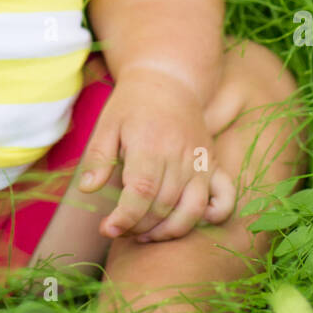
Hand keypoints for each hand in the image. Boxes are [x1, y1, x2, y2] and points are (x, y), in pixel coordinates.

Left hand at [76, 68, 236, 242]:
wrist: (168, 79)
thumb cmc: (132, 105)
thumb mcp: (107, 124)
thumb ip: (97, 158)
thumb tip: (87, 190)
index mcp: (150, 144)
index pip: (142, 192)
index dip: (125, 218)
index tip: (108, 229)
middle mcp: (180, 155)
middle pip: (163, 206)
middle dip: (139, 227)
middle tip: (119, 229)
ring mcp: (201, 162)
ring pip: (192, 210)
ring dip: (168, 231)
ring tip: (145, 233)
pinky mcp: (213, 164)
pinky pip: (225, 198)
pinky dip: (213, 216)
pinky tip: (186, 221)